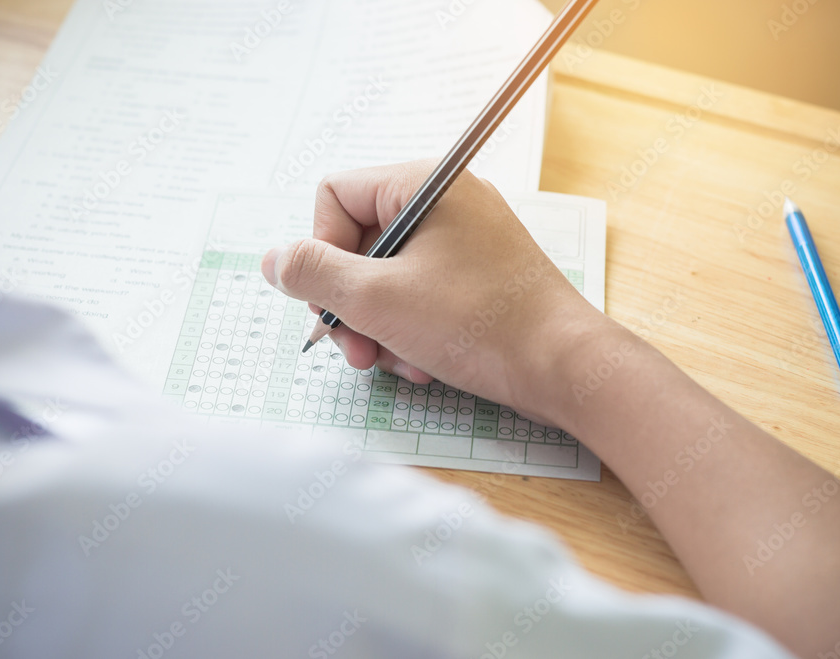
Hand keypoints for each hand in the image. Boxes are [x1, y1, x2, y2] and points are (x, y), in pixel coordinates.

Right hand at [261, 161, 611, 426]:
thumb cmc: (479, 323)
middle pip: (357, 242)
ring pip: (385, 275)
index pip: (333, 197)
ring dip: (378, 326)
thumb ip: (313, 275)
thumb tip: (275, 259)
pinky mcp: (476, 274)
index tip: (331, 302)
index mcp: (422, 184)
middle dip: (349, 304)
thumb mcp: (377, 300)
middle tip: (356, 352)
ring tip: (396, 363)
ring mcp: (463, 238)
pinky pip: (419, 292)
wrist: (564, 366)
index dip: (319, 252)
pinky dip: (409, 330)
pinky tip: (422, 364)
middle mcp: (443, 201)